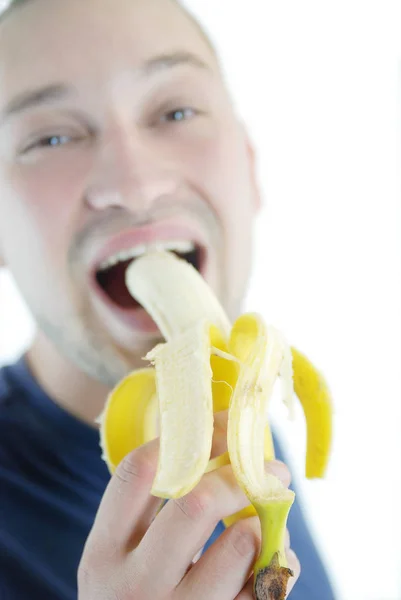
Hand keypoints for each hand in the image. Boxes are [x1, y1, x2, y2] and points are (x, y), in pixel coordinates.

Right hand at [78, 413, 299, 598]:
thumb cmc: (135, 599)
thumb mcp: (119, 559)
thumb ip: (148, 514)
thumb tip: (213, 442)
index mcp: (103, 554)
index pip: (137, 473)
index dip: (186, 438)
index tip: (222, 425)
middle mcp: (136, 587)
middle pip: (196, 503)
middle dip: (240, 476)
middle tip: (271, 466)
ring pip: (242, 543)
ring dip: (266, 522)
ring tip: (270, 520)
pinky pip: (269, 585)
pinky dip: (281, 562)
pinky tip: (273, 561)